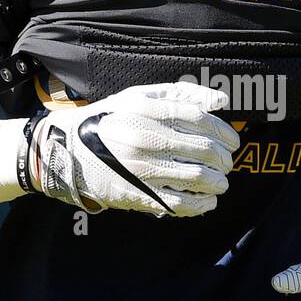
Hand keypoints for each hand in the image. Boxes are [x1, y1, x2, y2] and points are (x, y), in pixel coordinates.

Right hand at [27, 82, 239, 216]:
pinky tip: (208, 200)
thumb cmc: (110, 121)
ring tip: (221, 181)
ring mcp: (143, 169)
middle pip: (205, 150)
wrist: (68, 151)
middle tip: (228, 162)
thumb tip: (222, 101)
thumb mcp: (139, 97)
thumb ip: (182, 95)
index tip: (232, 140)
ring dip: (218, 181)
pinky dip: (202, 204)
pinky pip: (179, 203)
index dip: (225, 132)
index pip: (201, 120)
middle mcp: (146, 139)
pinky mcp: (138, 195)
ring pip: (197, 178)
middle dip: (225, 158)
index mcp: (148, 111)